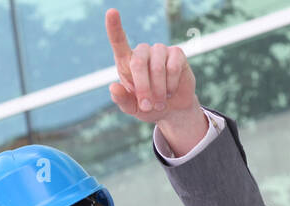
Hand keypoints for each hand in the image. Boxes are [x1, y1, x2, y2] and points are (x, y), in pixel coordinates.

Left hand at [105, 8, 199, 123]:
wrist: (172, 110)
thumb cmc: (148, 107)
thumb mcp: (132, 108)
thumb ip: (122, 100)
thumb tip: (113, 87)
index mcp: (127, 62)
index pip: (119, 41)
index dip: (114, 27)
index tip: (111, 12)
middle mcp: (143, 52)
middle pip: (138, 62)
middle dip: (142, 88)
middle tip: (147, 106)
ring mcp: (160, 50)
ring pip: (156, 67)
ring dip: (158, 90)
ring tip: (160, 102)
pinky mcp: (177, 53)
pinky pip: (172, 67)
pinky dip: (170, 85)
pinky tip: (170, 91)